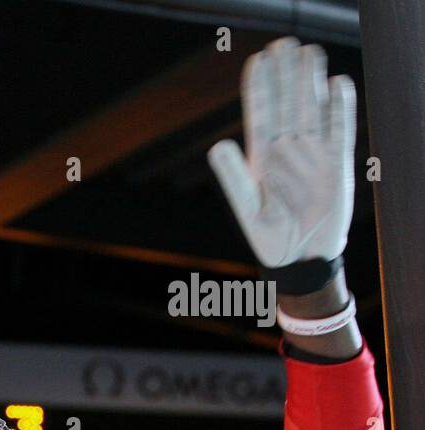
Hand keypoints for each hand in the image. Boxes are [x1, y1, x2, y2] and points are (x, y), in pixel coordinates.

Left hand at [208, 37, 354, 267]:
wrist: (301, 258)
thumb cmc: (269, 237)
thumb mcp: (247, 208)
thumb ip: (232, 178)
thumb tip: (218, 145)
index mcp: (262, 158)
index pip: (261, 114)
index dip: (260, 88)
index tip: (258, 59)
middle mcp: (288, 150)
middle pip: (288, 104)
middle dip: (285, 74)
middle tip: (284, 43)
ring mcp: (314, 154)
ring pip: (313, 109)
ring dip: (310, 82)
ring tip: (307, 52)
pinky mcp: (338, 163)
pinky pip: (341, 129)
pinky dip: (340, 107)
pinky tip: (337, 83)